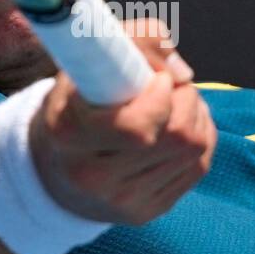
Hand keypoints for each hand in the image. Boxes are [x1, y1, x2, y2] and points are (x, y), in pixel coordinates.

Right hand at [29, 19, 216, 225]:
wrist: (53, 171)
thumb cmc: (74, 106)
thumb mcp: (84, 66)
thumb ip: (131, 43)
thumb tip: (181, 69)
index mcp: (71, 136)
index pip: (138, 128)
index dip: (161, 98)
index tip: (156, 78)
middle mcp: (96, 178)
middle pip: (178, 138)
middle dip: (186, 98)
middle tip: (171, 84)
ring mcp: (125, 201)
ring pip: (194, 151)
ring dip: (196, 115)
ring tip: (175, 102)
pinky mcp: (148, 211)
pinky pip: (199, 166)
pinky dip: (201, 137)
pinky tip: (180, 126)